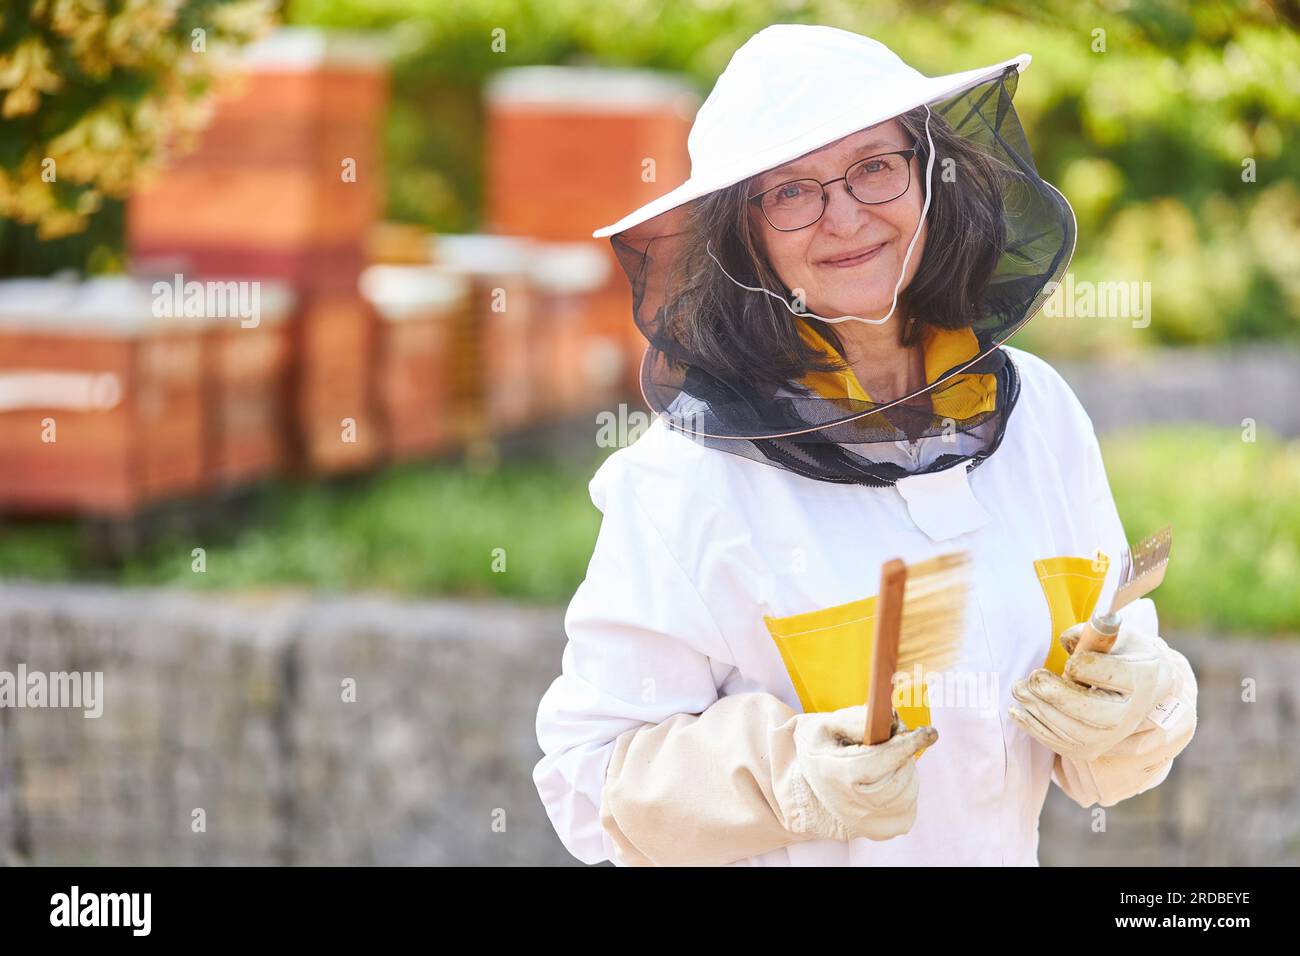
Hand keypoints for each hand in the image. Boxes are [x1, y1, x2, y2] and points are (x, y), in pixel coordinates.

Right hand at [784, 706, 935, 842]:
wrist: (814, 783)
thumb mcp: (828, 725)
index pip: (874, 763)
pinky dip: (907, 788)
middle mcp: (848, 805)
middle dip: (906, 755)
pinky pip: (911, 808)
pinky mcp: (882, 832)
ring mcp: (866, 823)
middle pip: (895, 780)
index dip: (903, 747)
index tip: (928, 732)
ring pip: (907, 793)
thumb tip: (892, 721)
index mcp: (832, 772)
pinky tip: (892, 779)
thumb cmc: (826, 748)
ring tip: (892, 760)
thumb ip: (857, 719)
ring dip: (907, 770)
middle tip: (902, 740)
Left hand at [1009, 617, 1173, 761]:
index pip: (1112, 675)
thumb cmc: (1122, 655)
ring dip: (1040, 710)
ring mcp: (1111, 736)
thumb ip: (1091, 634)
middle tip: (1033, 677)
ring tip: (1019, 689)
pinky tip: (1017, 711)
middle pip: (1094, 711)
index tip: (1070, 661)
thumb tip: (1067, 640)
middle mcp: (1130, 713)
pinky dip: (1034, 727)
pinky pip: (1059, 744)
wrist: (1142, 689)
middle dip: (1057, 695)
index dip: (1086, 668)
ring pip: (1073, 731)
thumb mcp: (1115, 636)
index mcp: (1140, 678)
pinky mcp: (1090, 749)